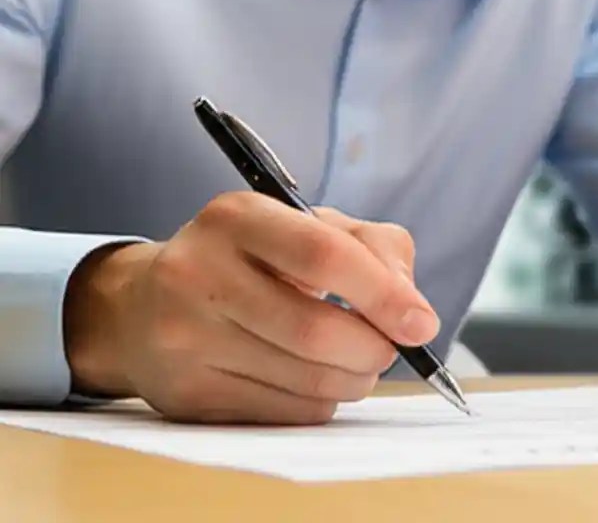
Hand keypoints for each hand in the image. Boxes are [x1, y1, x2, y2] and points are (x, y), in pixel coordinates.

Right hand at [63, 193, 437, 423]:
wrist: (141, 306)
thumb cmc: (250, 261)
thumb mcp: (308, 227)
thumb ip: (375, 248)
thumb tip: (414, 311)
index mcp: (236, 218)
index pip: (324, 255)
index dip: (383, 294)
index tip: (421, 324)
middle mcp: (198, 273)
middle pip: (317, 331)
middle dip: (374, 349)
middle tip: (388, 348)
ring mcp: (184, 338)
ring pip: (307, 380)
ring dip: (354, 380)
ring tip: (354, 363)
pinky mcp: (186, 394)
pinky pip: (285, 412)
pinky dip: (320, 402)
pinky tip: (311, 380)